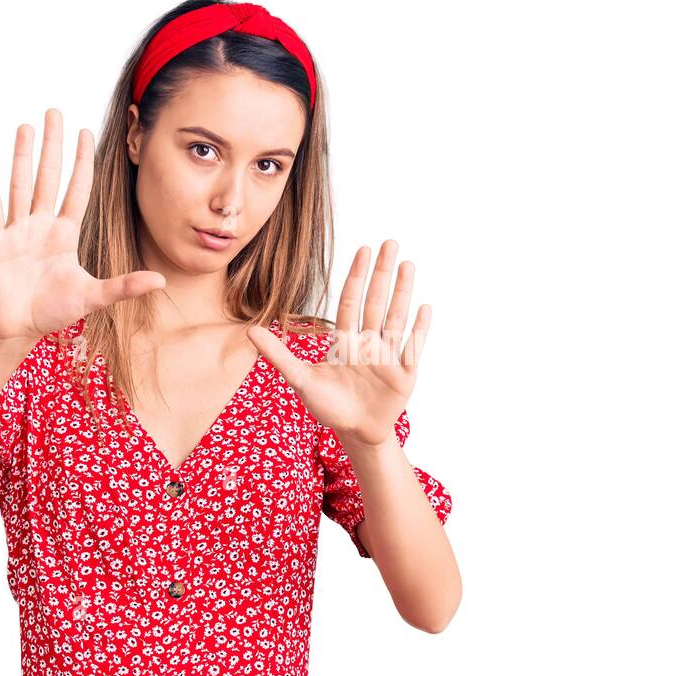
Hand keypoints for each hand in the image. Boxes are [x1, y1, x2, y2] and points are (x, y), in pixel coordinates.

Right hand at [0, 108, 166, 342]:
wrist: (19, 328)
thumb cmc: (54, 311)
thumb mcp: (93, 297)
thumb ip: (124, 286)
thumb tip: (160, 281)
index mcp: (64, 234)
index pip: (76, 189)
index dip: (82, 162)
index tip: (86, 133)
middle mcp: (40, 226)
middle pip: (47, 177)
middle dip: (52, 146)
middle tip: (54, 112)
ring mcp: (15, 231)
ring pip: (20, 185)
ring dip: (22, 156)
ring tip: (26, 127)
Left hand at [248, 239, 432, 444]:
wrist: (356, 432)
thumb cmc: (330, 406)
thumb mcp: (301, 380)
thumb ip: (279, 355)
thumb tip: (250, 331)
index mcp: (346, 341)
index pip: (351, 302)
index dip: (355, 277)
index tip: (362, 250)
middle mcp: (369, 342)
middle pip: (375, 302)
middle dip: (382, 273)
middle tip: (390, 243)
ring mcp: (389, 356)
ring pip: (396, 318)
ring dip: (402, 292)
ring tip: (408, 265)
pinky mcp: (405, 374)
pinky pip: (413, 347)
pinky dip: (419, 329)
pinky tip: (425, 308)